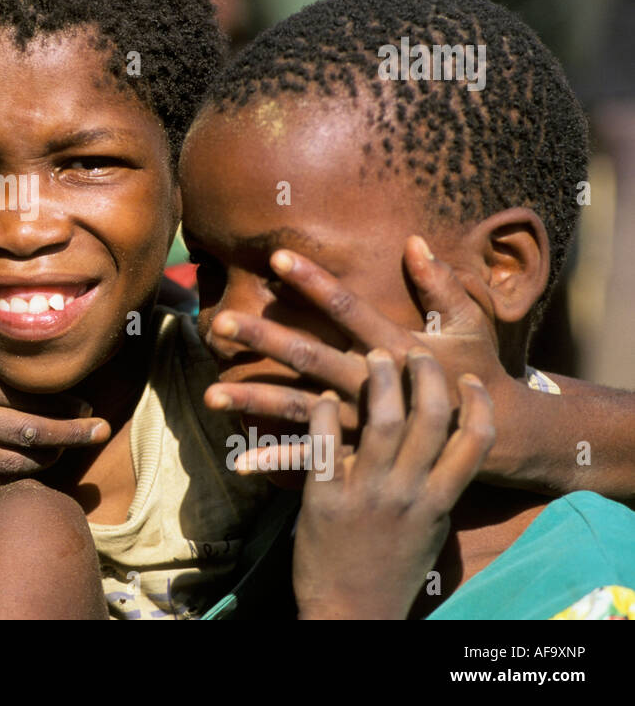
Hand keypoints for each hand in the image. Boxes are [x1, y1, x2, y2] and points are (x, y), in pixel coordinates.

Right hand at [0, 354, 110, 489]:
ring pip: (7, 465)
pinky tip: (25, 465)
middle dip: (67, 436)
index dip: (67, 412)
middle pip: (23, 436)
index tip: (95, 415)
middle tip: (97, 434)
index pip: (29, 403)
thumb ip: (28, 385)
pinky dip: (10, 478)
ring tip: (59, 450)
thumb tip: (83, 410)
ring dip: (42, 460)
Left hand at [204, 235, 513, 434]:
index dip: (313, 281)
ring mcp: (362, 421)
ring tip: (209, 395)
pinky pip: (315, 459)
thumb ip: (441, 285)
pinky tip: (240, 463)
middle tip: (220, 322)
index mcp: (395, 347)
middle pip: (310, 355)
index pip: (346, 306)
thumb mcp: (470, 325)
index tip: (276, 257)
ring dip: (254, 400)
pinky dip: (277, 461)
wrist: (497, 439)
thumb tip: (414, 242)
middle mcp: (372, 383)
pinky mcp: (359, 453)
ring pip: (300, 408)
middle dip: (265, 339)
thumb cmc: (478, 372)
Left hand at [294, 350, 494, 619]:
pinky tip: (324, 397)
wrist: (351, 613)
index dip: (478, 404)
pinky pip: (327, 444)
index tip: (470, 378)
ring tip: (373, 356)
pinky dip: (326, 413)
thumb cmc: (390, 570)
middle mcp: (409, 494)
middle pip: (430, 418)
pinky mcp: (325, 500)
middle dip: (426, 376)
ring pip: (383, 421)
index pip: (475, 442)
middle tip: (414, 351)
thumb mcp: (427, 531)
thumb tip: (441, 453)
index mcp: (439, 502)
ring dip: (380, 380)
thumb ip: (435, 490)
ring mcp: (368, 495)